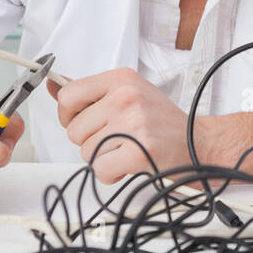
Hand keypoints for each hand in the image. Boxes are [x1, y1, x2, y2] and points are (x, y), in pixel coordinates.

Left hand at [47, 68, 190, 182]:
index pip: (68, 95)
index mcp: (122, 79)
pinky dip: (111, 173)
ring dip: (103, 157)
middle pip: (74, 129)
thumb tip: (53, 88)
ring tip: (127, 149)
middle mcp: (126, 98)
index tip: (85, 121)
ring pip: (86, 152)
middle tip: (118, 137)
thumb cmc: (162, 122)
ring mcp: (133, 124)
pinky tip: (128, 163)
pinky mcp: (138, 152)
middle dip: (90, 140)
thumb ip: (91, 93)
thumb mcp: (129, 94)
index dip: (69, 115)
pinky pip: (100, 170)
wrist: (199, 143)